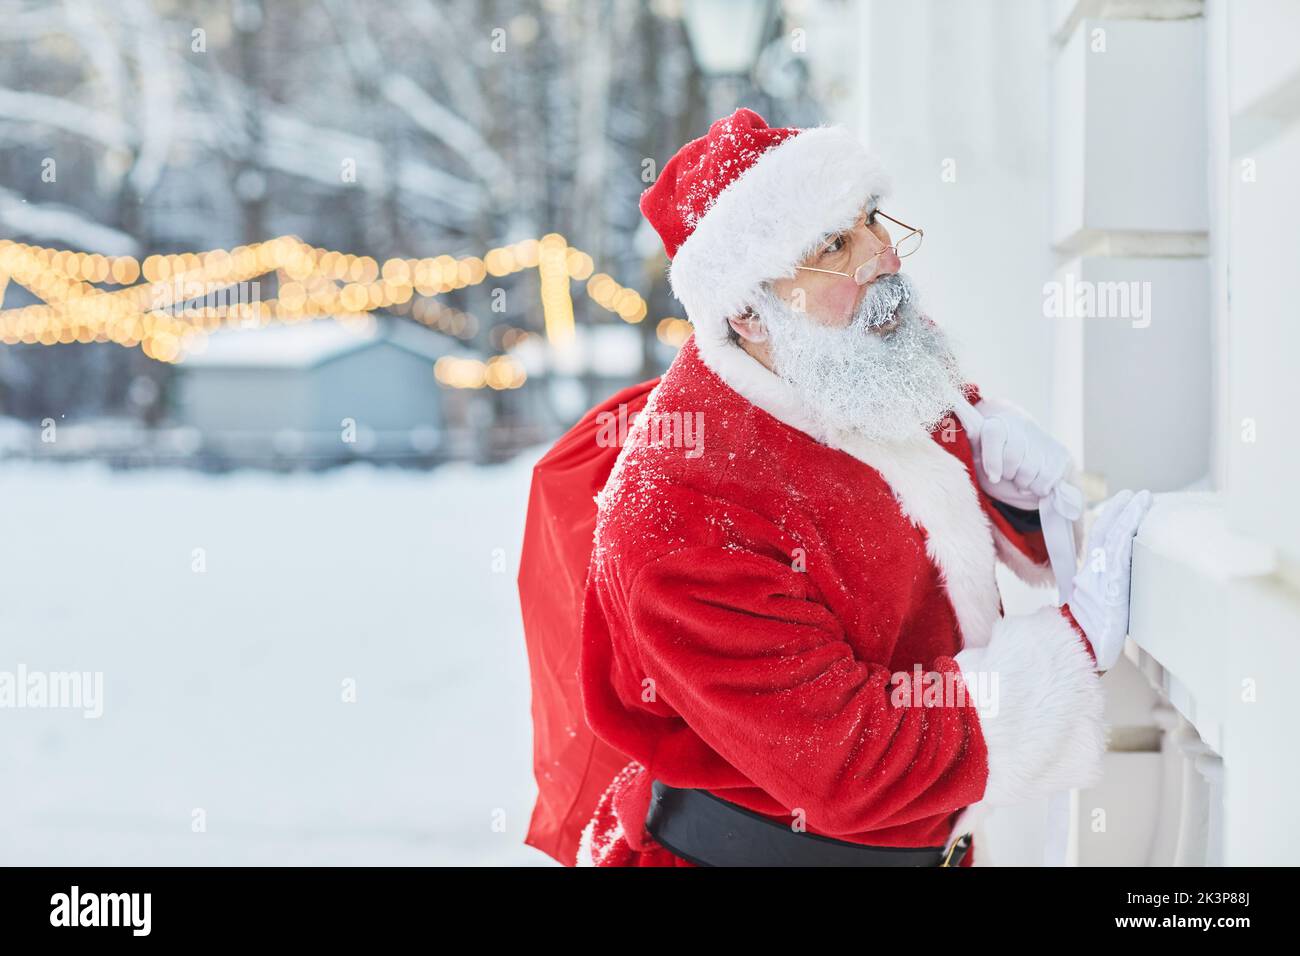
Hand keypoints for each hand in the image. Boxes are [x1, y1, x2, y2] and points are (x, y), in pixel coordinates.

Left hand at [952, 397, 1080, 517]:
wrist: (1030, 471)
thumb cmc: (994, 465)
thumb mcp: (977, 454)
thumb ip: (966, 438)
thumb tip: (948, 400)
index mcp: (997, 421)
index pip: (994, 434)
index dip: (993, 459)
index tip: (994, 476)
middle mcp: (1021, 424)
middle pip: (1013, 457)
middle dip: (1009, 474)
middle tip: (1007, 475)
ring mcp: (1043, 438)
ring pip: (1030, 470)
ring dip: (1023, 482)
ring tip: (1020, 478)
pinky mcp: (1061, 454)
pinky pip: (1046, 479)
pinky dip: (1038, 487)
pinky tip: (1035, 481)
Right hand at [1066, 489, 1153, 671]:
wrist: (1082, 651)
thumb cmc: (1089, 640)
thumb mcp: (1094, 617)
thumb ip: (1101, 601)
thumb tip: (1113, 600)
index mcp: (1088, 581)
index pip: (1098, 545)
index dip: (1108, 524)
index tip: (1120, 509)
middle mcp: (1092, 573)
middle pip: (1103, 533)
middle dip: (1118, 511)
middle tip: (1134, 495)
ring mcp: (1100, 574)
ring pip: (1112, 535)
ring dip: (1127, 513)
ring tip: (1142, 497)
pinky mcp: (1111, 578)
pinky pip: (1119, 547)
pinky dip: (1126, 528)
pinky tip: (1137, 515)